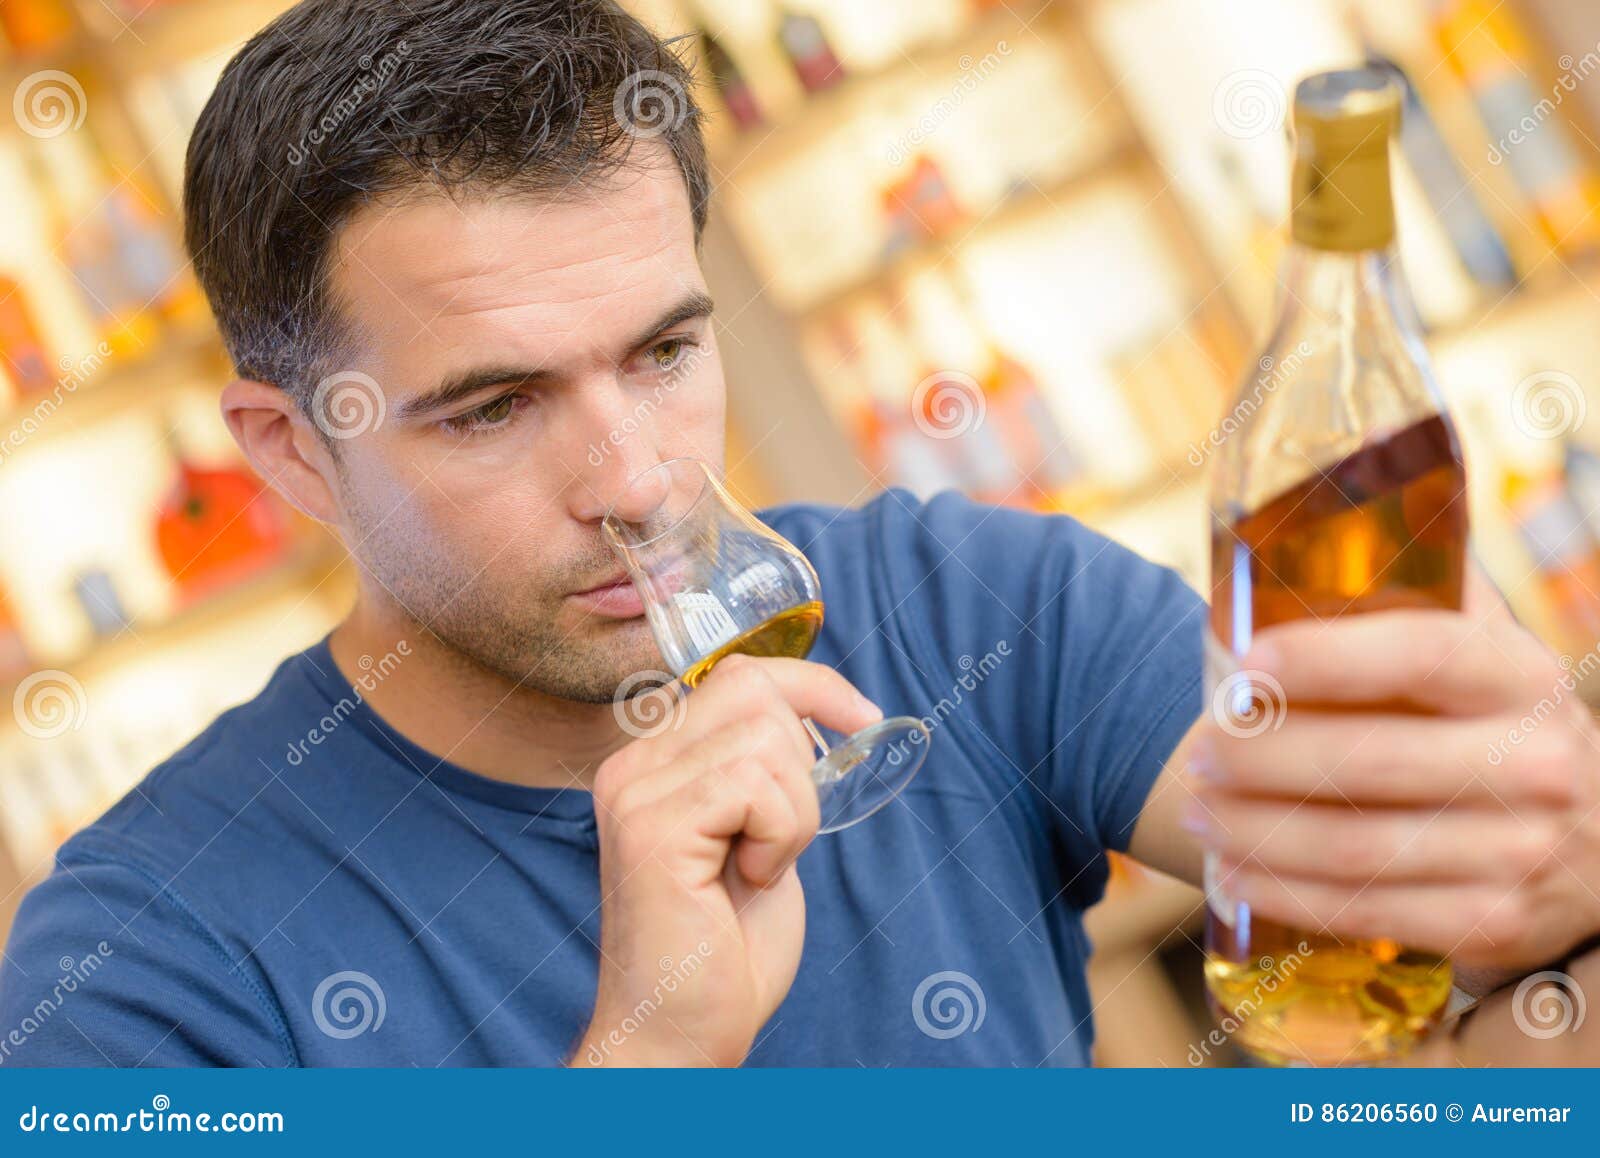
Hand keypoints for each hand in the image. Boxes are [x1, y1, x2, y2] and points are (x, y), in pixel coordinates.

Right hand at [573, 655, 881, 1066]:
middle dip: (803, 761)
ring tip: (758, 867)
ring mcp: (635, 793)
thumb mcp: (758, 832)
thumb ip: (764, 769)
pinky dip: (781, 834)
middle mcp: (632, 765)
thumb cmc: (725, 946)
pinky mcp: (652, 829)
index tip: (862, 717)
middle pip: (754, 689)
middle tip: (782, 836)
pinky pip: (755, 785)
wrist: (682, 1032)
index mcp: (653, 761)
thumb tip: (811, 710)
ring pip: (765, 740)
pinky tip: (749, 878)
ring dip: (794, 812)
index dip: (812, 684)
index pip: (739, 673)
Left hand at [1184, 601, 1599, 971]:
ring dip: (1257, 831)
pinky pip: (1368, 911)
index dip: (1328, 657)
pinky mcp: (1495, 924)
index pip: (1423, 654)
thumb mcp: (1483, 651)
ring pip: (1358, 845)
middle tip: (1200, 752)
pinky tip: (1235, 872)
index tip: (1244, 663)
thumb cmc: (1498, 723)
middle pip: (1372, 760)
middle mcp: (1536, 764)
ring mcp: (1523, 852)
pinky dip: (1287, 892)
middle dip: (1263, 758)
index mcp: (1520, 676)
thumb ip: (1421, 585)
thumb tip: (1329, 486)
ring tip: (1198, 812)